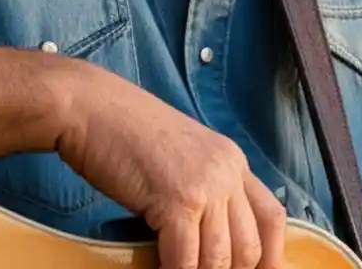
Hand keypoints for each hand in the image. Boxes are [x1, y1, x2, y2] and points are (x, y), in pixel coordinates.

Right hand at [54, 64, 286, 267]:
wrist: (90, 107)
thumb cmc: (122, 131)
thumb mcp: (179, 155)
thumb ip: (201, 187)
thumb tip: (206, 236)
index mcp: (231, 159)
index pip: (272, 217)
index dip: (270, 258)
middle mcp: (227, 172)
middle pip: (251, 245)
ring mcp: (204, 186)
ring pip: (221, 259)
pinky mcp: (176, 201)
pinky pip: (186, 259)